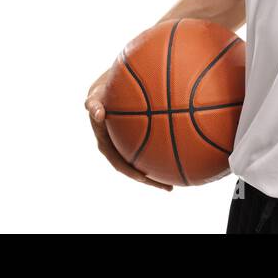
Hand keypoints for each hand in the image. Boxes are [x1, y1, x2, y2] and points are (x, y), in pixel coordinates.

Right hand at [86, 65, 173, 191]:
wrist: (106, 89)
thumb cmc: (102, 93)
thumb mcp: (95, 97)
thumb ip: (94, 104)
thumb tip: (97, 112)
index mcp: (106, 145)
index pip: (119, 163)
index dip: (131, 172)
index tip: (145, 179)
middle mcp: (118, 149)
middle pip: (135, 169)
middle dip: (152, 180)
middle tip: (168, 188)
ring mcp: (127, 145)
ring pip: (145, 161)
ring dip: (160, 171)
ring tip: (179, 179)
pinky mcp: (137, 138)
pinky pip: (153, 147)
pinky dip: (165, 151)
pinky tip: (183, 150)